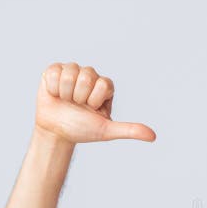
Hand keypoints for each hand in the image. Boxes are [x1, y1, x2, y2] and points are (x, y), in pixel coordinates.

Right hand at [35, 62, 155, 143]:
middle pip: (86, 77)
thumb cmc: (82, 130)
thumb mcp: (107, 130)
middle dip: (79, 96)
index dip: (93, 100)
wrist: (56, 131)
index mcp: (105, 86)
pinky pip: (54, 72)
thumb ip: (129, 130)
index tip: (91, 109)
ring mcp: (73, 71)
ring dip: (65, 93)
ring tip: (66, 101)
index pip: (102, 85)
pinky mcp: (55, 70)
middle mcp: (91, 76)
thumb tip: (153, 137)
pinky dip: (53, 88)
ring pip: (70, 73)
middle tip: (77, 106)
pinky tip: (55, 95)